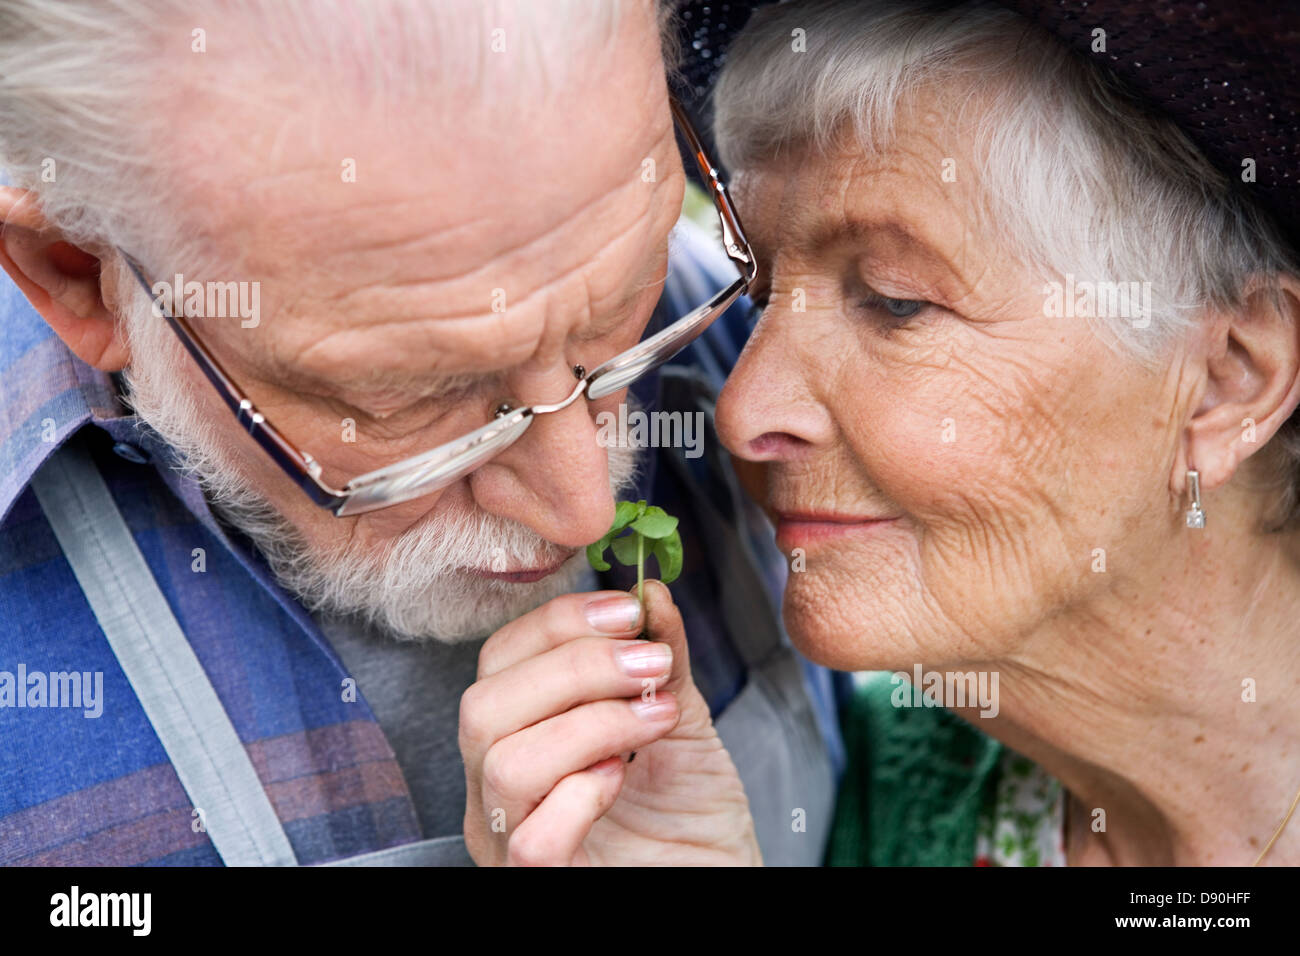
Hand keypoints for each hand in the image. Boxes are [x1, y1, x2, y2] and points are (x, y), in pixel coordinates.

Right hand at [460, 580, 760, 865]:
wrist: (720, 886)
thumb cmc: (692, 821)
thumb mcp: (678, 721)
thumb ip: (661, 659)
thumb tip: (650, 594)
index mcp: (517, 739)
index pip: (498, 661)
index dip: (557, 624)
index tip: (628, 612)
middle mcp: (495, 794)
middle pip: (484, 706)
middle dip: (576, 667)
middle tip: (650, 664)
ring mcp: (508, 845)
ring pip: (505, 762)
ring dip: (593, 722)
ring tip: (657, 717)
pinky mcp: (539, 883)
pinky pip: (532, 838)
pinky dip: (582, 795)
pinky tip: (623, 780)